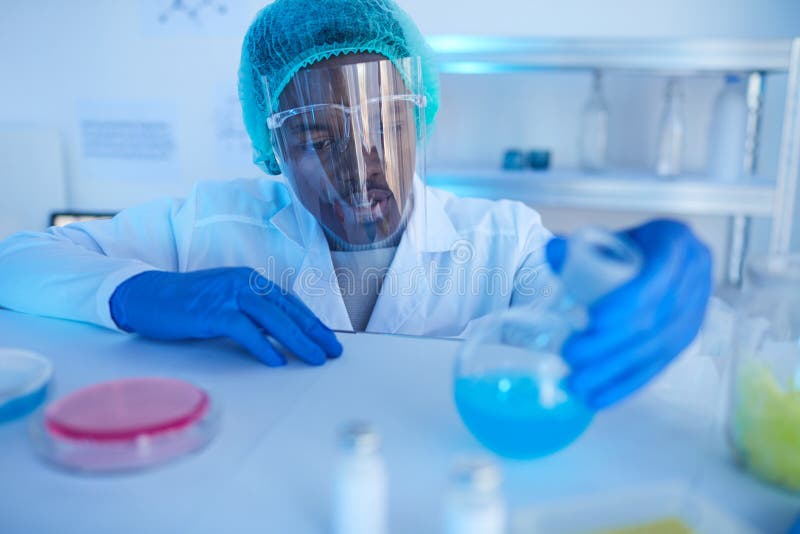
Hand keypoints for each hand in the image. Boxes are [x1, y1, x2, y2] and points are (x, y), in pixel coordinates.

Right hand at [109, 268, 342, 365]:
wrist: (147, 295)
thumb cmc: (187, 303)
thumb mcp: (226, 302)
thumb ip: (252, 313)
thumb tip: (280, 334)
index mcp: (250, 280)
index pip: (290, 302)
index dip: (312, 322)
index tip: (330, 339)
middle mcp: (244, 283)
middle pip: (288, 310)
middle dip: (314, 332)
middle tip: (333, 351)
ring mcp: (228, 295)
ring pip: (273, 319)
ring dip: (298, 340)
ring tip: (315, 358)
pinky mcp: (212, 312)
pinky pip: (245, 330)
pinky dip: (263, 346)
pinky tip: (277, 360)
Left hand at [546, 219, 711, 408]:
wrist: (659, 253)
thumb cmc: (630, 244)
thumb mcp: (607, 237)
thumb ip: (576, 245)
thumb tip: (553, 252)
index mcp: (675, 243)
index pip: (655, 279)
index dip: (627, 303)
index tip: (592, 321)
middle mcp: (694, 277)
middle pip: (654, 320)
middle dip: (611, 345)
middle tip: (571, 357)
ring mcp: (697, 311)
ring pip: (658, 348)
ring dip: (616, 371)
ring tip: (578, 384)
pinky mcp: (688, 338)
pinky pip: (661, 365)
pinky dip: (629, 384)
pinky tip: (602, 398)